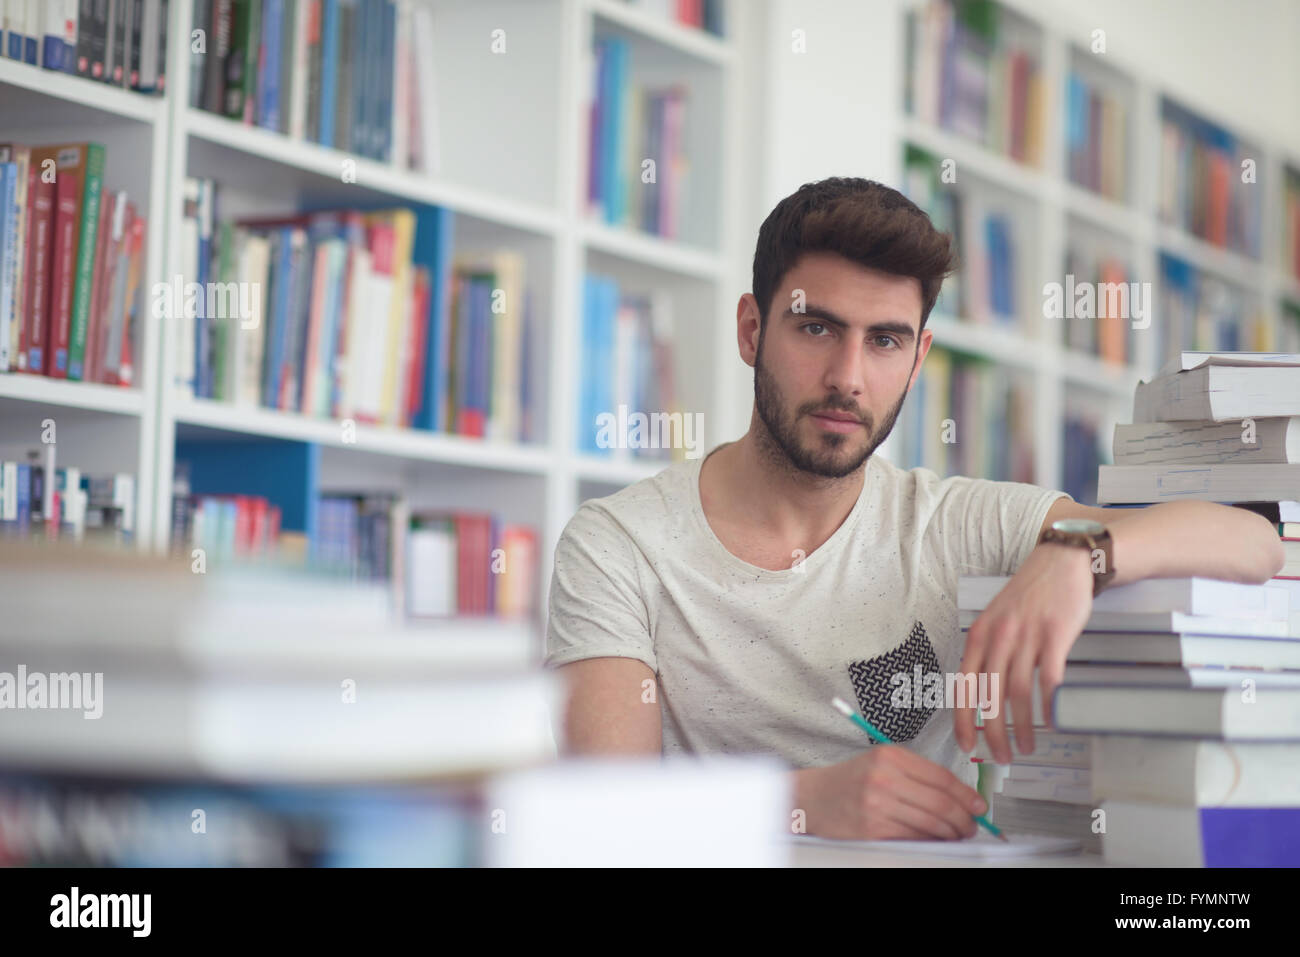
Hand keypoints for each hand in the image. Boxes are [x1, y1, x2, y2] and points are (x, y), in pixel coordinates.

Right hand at [792, 746, 986, 839]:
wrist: (813, 798)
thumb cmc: (850, 780)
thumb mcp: (880, 763)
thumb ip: (915, 774)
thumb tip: (958, 796)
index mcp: (889, 756)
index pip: (940, 777)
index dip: (966, 794)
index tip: (978, 805)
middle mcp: (883, 778)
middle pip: (940, 803)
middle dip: (963, 818)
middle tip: (971, 825)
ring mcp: (877, 805)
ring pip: (930, 823)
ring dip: (951, 833)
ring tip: (957, 834)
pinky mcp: (872, 829)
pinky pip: (912, 838)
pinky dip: (930, 841)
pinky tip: (935, 840)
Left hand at [953, 543, 1093, 763]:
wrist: (1061, 562)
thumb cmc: (1029, 595)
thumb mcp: (996, 619)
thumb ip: (988, 651)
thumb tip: (981, 694)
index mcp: (979, 634)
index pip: (964, 684)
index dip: (963, 719)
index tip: (967, 745)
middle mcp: (998, 636)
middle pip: (990, 695)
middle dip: (993, 732)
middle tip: (1001, 756)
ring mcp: (1027, 635)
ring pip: (1018, 692)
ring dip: (1022, 726)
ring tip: (1027, 746)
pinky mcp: (1055, 634)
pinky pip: (1049, 679)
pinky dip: (1049, 706)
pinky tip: (1052, 723)